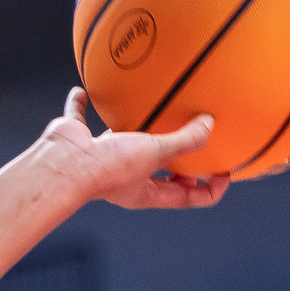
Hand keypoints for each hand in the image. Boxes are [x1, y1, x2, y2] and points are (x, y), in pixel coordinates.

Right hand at [36, 89, 228, 210]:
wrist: (65, 165)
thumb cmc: (107, 169)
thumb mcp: (155, 153)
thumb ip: (185, 140)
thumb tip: (209, 125)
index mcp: (146, 193)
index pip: (187, 198)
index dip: (209, 190)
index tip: (224, 174)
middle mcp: (126, 179)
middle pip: (160, 175)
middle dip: (180, 165)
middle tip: (200, 148)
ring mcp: (103, 159)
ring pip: (125, 145)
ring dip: (137, 134)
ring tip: (153, 116)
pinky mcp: (81, 141)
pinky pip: (82, 118)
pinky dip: (82, 106)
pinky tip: (85, 92)